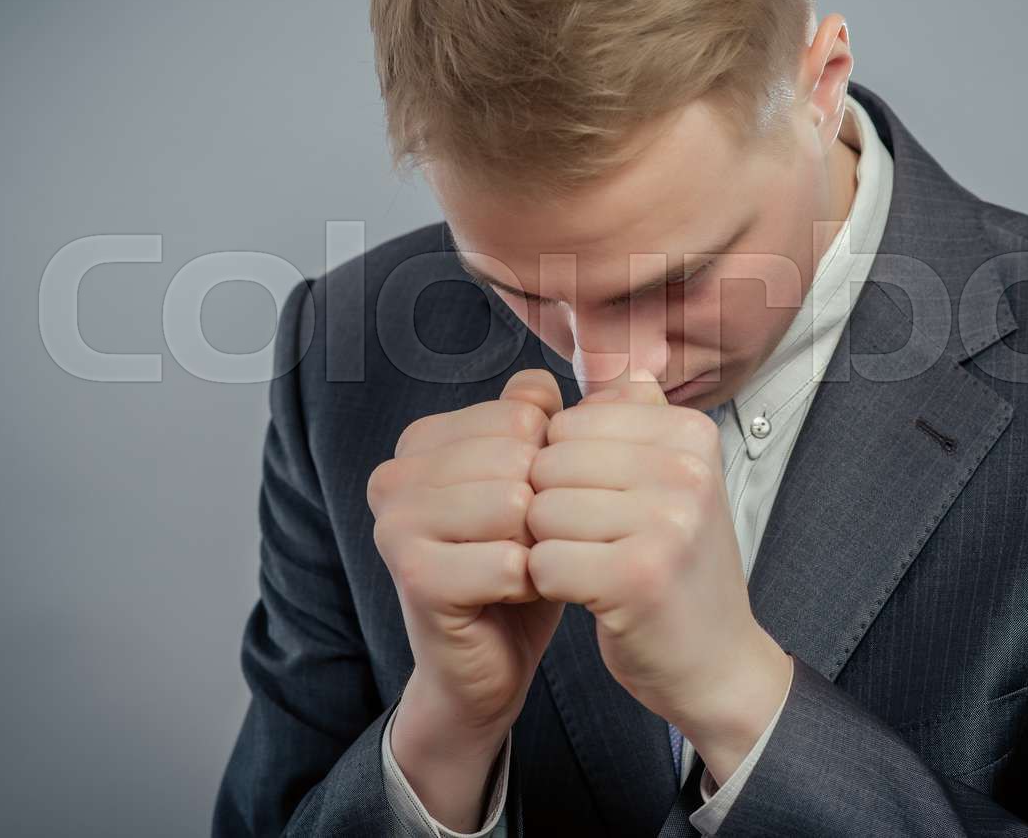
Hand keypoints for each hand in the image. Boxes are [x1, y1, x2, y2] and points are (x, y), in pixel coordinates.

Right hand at [368, 369, 565, 743]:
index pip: (524, 408)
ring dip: (541, 541)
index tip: (540, 500)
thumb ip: (581, 419)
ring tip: (527, 564)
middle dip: (548, 502)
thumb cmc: (524, 564)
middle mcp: (397, 470)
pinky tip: (518, 594)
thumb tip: (632, 366)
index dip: (556, 459)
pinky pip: (506, 560)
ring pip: (513, 500)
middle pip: (519, 450)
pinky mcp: (413, 574)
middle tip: (534, 541)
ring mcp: (395, 521)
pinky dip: (531, 581)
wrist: (495, 661)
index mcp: (425, 437)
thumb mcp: (552, 483)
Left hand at [524, 368, 791, 782]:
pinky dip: (551, 585)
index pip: (568, 423)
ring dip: (549, 547)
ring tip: (593, 567)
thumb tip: (622, 366)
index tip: (604, 505)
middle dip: (550, 508)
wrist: (716, 661)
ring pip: (540, 511)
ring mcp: (668, 522)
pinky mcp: (638, 576)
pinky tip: (588, 595)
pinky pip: (543, 562)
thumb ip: (640, 419)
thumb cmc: (676, 567)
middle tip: (594, 543)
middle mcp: (687, 470)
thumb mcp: (672, 479)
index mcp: (691, 434)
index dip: (562, 470)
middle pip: (548, 463)